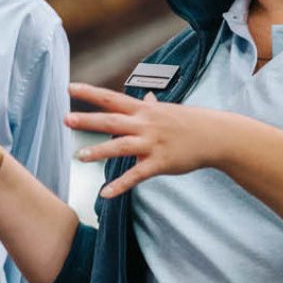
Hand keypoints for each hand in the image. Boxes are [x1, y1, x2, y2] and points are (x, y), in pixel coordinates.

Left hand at [67, 82, 235, 197]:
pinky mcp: (160, 163)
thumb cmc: (189, 123)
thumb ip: (151, 105)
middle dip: (89, 120)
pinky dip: (121, 185)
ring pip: (121, 146)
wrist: (215, 136)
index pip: (111, 98)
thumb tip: (146, 95)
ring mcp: (152, 143)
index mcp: (143, 110)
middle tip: (66, 120)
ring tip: (80, 156)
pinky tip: (105, 194)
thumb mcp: (167, 110)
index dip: (90, 93)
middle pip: (112, 120)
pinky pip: (137, 175)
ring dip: (100, 151)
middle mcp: (145, 124)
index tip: (70, 88)